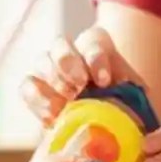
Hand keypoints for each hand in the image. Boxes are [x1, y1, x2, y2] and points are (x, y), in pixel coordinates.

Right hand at [19, 25, 144, 125]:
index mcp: (97, 45)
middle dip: (69, 65)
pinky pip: (26, 87)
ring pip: (41, 63)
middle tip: (79, 87)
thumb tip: (130, 103)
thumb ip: (132, 94)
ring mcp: (48, 67)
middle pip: (60, 45)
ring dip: (53, 84)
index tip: (105, 81)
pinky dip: (37, 102)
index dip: (96, 59)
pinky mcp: (34, 89)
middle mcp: (69, 51)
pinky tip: (52, 118)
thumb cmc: (122, 101)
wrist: (103, 119)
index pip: (92, 42)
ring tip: (65, 106)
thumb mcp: (133, 95)